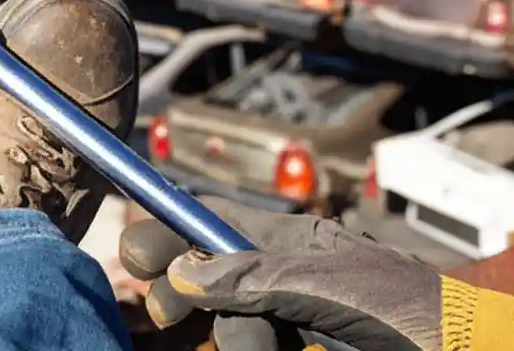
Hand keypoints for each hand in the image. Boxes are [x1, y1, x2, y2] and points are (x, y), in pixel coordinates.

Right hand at [119, 197, 442, 350]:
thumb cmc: (428, 314)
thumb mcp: (339, 286)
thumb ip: (257, 276)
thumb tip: (183, 271)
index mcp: (294, 243)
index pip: (212, 222)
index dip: (169, 231)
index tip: (133, 254)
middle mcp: (288, 280)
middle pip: (207, 278)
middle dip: (178, 291)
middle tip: (164, 313)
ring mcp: (296, 323)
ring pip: (228, 326)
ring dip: (231, 339)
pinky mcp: (298, 350)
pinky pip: (251, 346)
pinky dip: (247, 349)